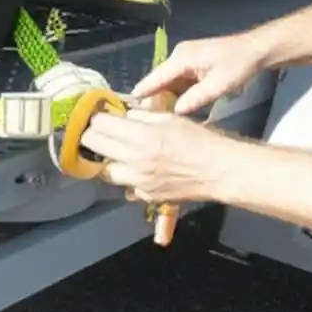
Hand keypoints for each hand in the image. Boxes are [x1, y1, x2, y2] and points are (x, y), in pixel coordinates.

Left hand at [81, 108, 232, 203]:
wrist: (219, 171)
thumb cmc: (200, 140)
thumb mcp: (170, 119)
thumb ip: (142, 117)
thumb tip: (123, 115)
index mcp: (141, 137)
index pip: (101, 125)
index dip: (96, 118)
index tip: (98, 115)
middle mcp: (134, 161)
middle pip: (95, 146)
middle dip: (92, 135)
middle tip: (97, 131)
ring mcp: (138, 182)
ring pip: (104, 171)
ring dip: (105, 159)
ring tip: (112, 152)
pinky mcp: (146, 196)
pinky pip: (125, 186)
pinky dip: (126, 177)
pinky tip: (134, 169)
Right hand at [131, 33, 270, 114]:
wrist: (256, 50)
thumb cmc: (238, 65)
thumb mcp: (219, 85)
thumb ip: (195, 98)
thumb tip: (175, 112)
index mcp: (181, 58)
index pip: (156, 78)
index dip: (142, 92)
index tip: (126, 107)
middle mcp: (179, 57)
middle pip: (159, 81)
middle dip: (152, 99)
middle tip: (142, 120)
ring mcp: (186, 61)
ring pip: (169, 83)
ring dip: (164, 98)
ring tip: (154, 119)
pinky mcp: (193, 66)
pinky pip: (179, 82)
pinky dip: (176, 95)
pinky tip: (173, 110)